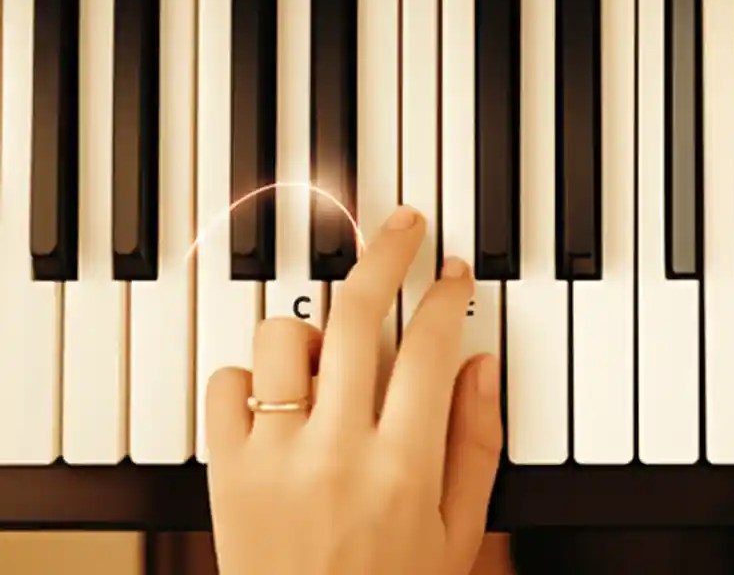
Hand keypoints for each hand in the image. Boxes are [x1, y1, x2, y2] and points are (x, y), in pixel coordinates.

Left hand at [205, 206, 502, 574]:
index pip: (428, 346)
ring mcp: (273, 458)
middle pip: (355, 314)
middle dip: (387, 254)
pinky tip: (280, 394)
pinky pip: (225, 386)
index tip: (452, 275)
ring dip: (311, 324)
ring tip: (329, 343)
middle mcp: (336, 451)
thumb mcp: (460, 532)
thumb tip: (479, 364)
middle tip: (403, 229)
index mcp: (404, 466)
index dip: (445, 295)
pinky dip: (252, 375)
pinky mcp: (225, 471)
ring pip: (281, 338)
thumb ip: (477, 443)